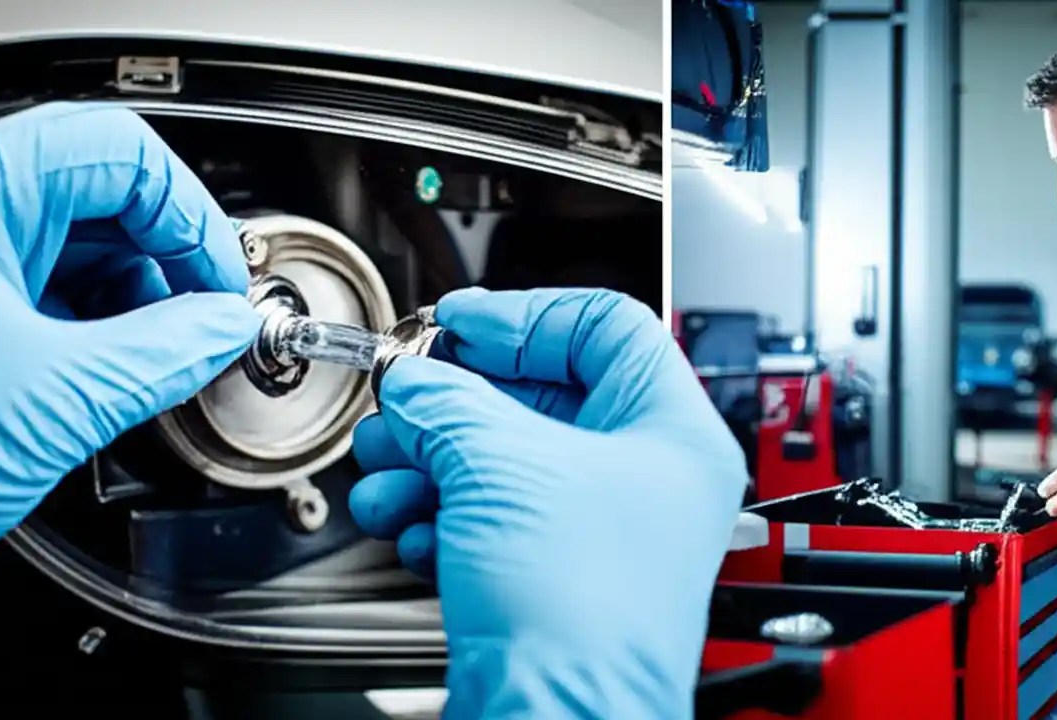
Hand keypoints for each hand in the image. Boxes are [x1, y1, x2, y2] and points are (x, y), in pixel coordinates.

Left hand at [0, 102, 261, 560]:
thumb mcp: (49, 402)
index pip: (117, 153)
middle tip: (202, 327)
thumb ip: (161, 356)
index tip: (221, 286)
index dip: (188, 216)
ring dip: (136, 302)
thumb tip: (224, 328)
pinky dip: (95, 328)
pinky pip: (48, 291)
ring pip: (79, 247)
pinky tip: (111, 373)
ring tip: (157, 361)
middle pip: (103, 197)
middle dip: (167, 265)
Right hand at [348, 287, 748, 719]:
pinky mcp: (553, 578)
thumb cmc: (579, 615)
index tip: (458, 322)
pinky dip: (443, 516)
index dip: (523, 315)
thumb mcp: (499, 467)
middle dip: (455, 398)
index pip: (604, 327)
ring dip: (432, 460)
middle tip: (403, 398)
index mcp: (670, 432)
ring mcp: (600, 532)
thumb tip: (416, 380)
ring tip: (387, 469)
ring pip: (506, 462)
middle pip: (542, 396)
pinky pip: (492, 519)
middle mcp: (644, 479)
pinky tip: (412, 528)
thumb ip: (449, 402)